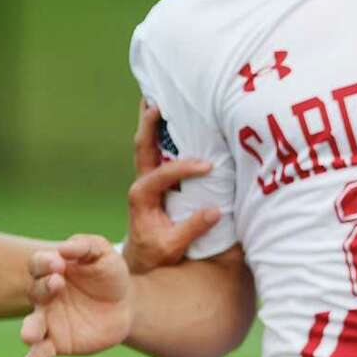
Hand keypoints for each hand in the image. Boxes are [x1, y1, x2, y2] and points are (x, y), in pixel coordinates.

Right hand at [20, 235, 132, 356]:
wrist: (125, 305)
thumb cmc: (109, 273)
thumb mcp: (103, 253)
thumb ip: (85, 246)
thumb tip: (64, 249)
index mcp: (52, 270)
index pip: (39, 264)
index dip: (45, 263)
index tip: (59, 264)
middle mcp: (45, 295)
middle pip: (35, 291)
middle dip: (43, 288)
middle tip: (56, 284)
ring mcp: (49, 320)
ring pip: (33, 325)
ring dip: (29, 330)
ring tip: (28, 336)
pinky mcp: (58, 342)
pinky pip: (42, 351)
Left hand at [125, 102, 222, 273]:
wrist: (143, 260)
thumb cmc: (156, 253)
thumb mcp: (172, 246)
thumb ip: (192, 228)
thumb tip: (215, 211)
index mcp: (141, 196)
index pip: (163, 174)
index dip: (184, 168)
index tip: (207, 167)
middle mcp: (141, 182)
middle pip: (143, 145)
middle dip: (149, 123)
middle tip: (156, 99)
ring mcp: (147, 179)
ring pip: (147, 143)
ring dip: (151, 121)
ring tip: (157, 95)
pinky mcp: (155, 181)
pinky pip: (156, 151)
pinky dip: (160, 132)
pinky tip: (170, 117)